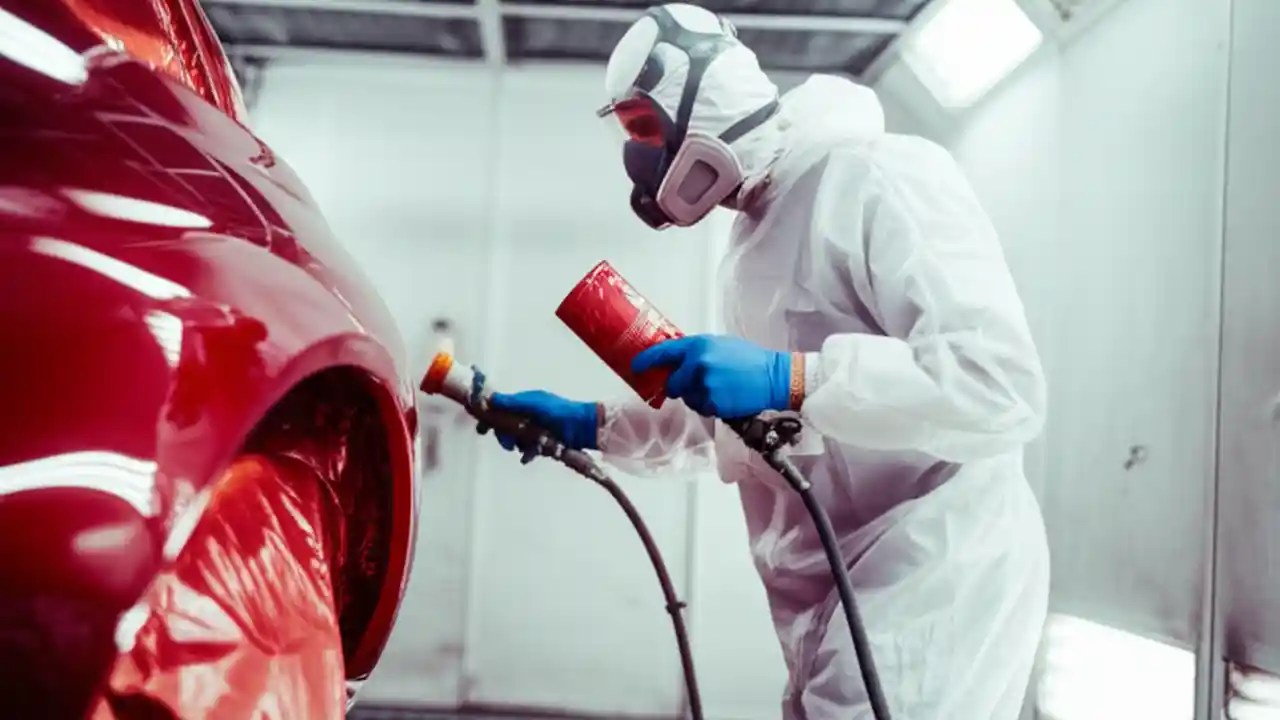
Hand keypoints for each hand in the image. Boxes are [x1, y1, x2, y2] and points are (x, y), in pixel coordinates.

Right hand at [488, 390, 599, 450]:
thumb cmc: (559, 412)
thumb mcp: (534, 404)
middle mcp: (528, 415)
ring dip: (518, 444)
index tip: (481, 430)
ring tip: (526, 447)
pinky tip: (528, 457)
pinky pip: (529, 449)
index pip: (500, 409)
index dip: (489, 418)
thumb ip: (511, 403)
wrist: (584, 427)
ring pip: (517, 439)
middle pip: (506, 427)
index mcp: (524, 402)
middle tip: (509, 443)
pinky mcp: (544, 442)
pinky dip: (528, 453)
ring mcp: (536, 429)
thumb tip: (489, 399)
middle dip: (505, 435)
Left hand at [632, 335, 790, 418]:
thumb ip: (695, 351)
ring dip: (697, 396)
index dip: (646, 361)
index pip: (663, 352)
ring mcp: (704, 385)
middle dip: (678, 387)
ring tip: (720, 388)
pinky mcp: (713, 403)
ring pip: (687, 398)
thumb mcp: (720, 344)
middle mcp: (697, 364)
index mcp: (698, 344)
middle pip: (672, 384)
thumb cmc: (749, 359)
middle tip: (695, 384)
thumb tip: (673, 360)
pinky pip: (701, 408)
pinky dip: (709, 405)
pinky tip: (726, 396)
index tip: (635, 366)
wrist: (774, 377)